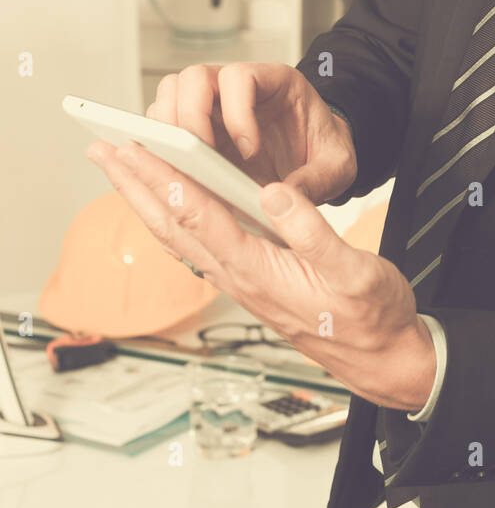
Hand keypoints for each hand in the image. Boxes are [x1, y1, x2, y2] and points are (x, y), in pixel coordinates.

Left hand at [85, 139, 436, 412]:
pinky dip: (172, 220)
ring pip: (179, 237)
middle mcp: (240, 277)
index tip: (133, 149)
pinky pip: (197, 247)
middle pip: (173, 225)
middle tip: (101, 151)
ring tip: (121, 171)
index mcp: (260, 269)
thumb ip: (313, 231)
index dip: (162, 178)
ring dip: (145, 201)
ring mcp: (241, 282)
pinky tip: (166, 208)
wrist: (380, 357)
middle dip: (134, 186)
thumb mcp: (355, 269)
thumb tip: (273, 192)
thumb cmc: (371, 314)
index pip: (198, 215)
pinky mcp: (250, 282)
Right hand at [146, 62, 356, 205]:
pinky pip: (165, 126)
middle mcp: (238, 88)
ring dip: (169, 130)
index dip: (237, 110)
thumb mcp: (337, 166)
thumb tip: (281, 201)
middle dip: (190, 117)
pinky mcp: (198, 131)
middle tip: (202, 160)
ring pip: (170, 96)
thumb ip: (316, 180)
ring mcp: (213, 107)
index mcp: (276, 83)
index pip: (239, 77)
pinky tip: (178, 178)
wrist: (318, 157)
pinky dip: (163, 149)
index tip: (249, 150)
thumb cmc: (325, 151)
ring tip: (185, 168)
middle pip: (193, 79)